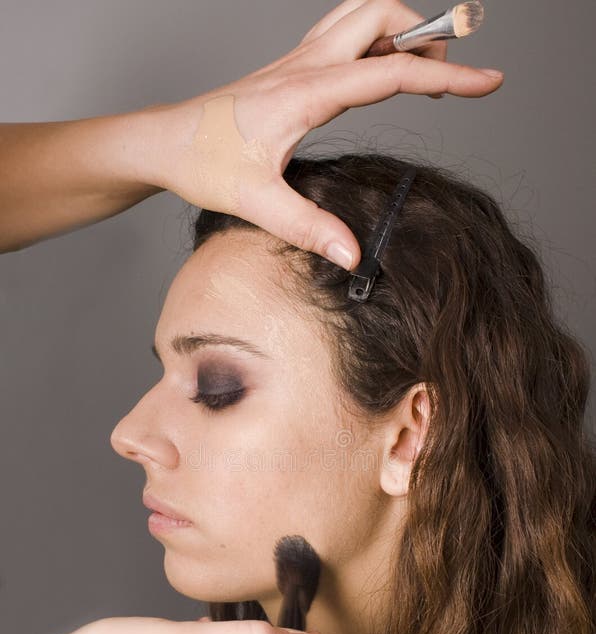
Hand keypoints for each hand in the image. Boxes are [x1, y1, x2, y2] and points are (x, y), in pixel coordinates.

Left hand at [145, 0, 502, 268]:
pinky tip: (374, 73)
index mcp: (307, 92)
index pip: (394, 71)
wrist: (167, 141)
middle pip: (382, 12)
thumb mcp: (257, 202)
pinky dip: (373, 38)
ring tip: (416, 70)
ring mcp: (298, 59)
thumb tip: (353, 255)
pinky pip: (343, 31)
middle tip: (443, 73)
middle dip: (426, 31)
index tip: (490, 81)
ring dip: (399, 26)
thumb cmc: (204, 163)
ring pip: (362, 11)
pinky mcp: (292, 66)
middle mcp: (307, 64)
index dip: (449, 77)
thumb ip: (309, 228)